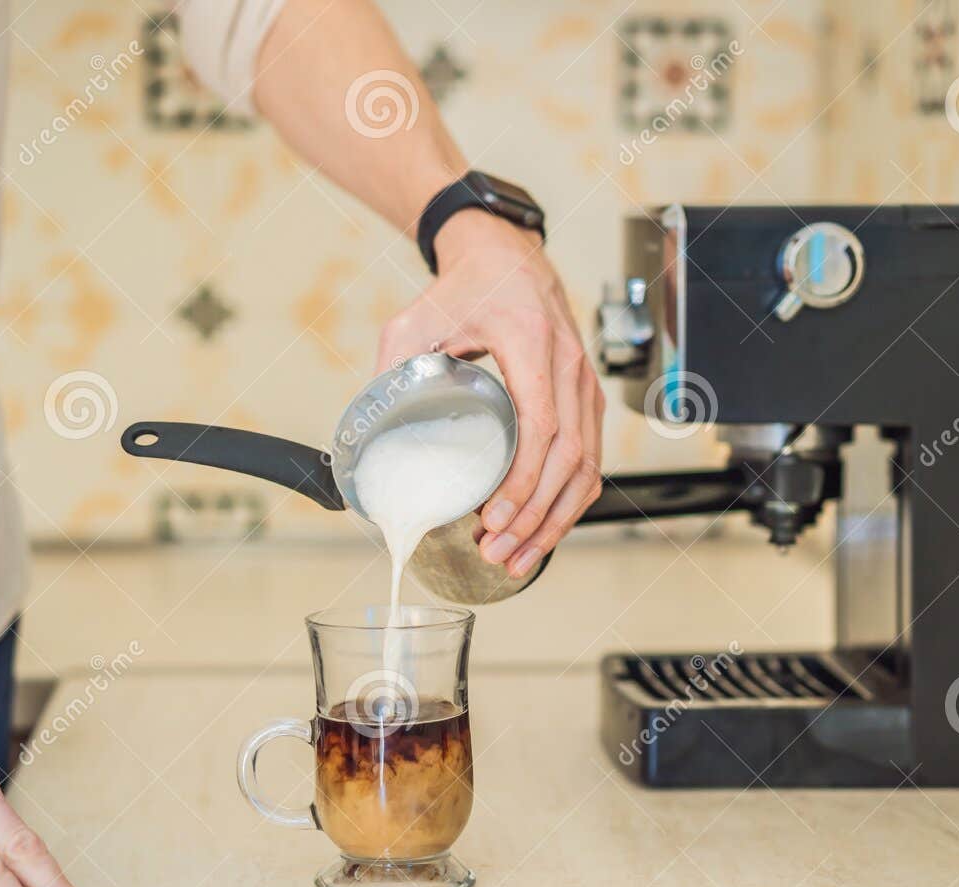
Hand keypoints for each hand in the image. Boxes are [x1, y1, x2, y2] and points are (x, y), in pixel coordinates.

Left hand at [376, 211, 605, 577]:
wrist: (507, 257)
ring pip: (587, 468)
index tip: (493, 516)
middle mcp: (570, 367)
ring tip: (517, 557)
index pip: (541, 425)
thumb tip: (368, 425)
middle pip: (568, 458)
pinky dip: (568, 504)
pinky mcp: (588, 401)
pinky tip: (542, 532)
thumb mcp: (417, 317)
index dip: (521, 481)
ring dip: (554, 520)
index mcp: (531, 343)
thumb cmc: (467, 287)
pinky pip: (590, 462)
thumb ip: (392, 364)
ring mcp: (585, 386)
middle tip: (498, 551)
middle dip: (534, 516)